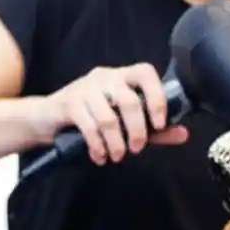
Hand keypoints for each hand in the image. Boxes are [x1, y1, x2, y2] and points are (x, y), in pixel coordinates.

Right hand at [34, 63, 188, 164]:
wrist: (45, 118)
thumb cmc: (90, 118)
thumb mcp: (125, 122)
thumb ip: (155, 129)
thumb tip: (183, 134)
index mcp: (122, 76)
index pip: (146, 73)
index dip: (157, 97)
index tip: (160, 124)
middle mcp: (105, 77)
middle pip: (130, 101)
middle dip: (137, 130)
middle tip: (137, 149)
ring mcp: (85, 88)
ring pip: (109, 117)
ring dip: (116, 142)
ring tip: (117, 156)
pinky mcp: (68, 103)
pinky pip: (89, 126)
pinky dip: (97, 145)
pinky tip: (100, 156)